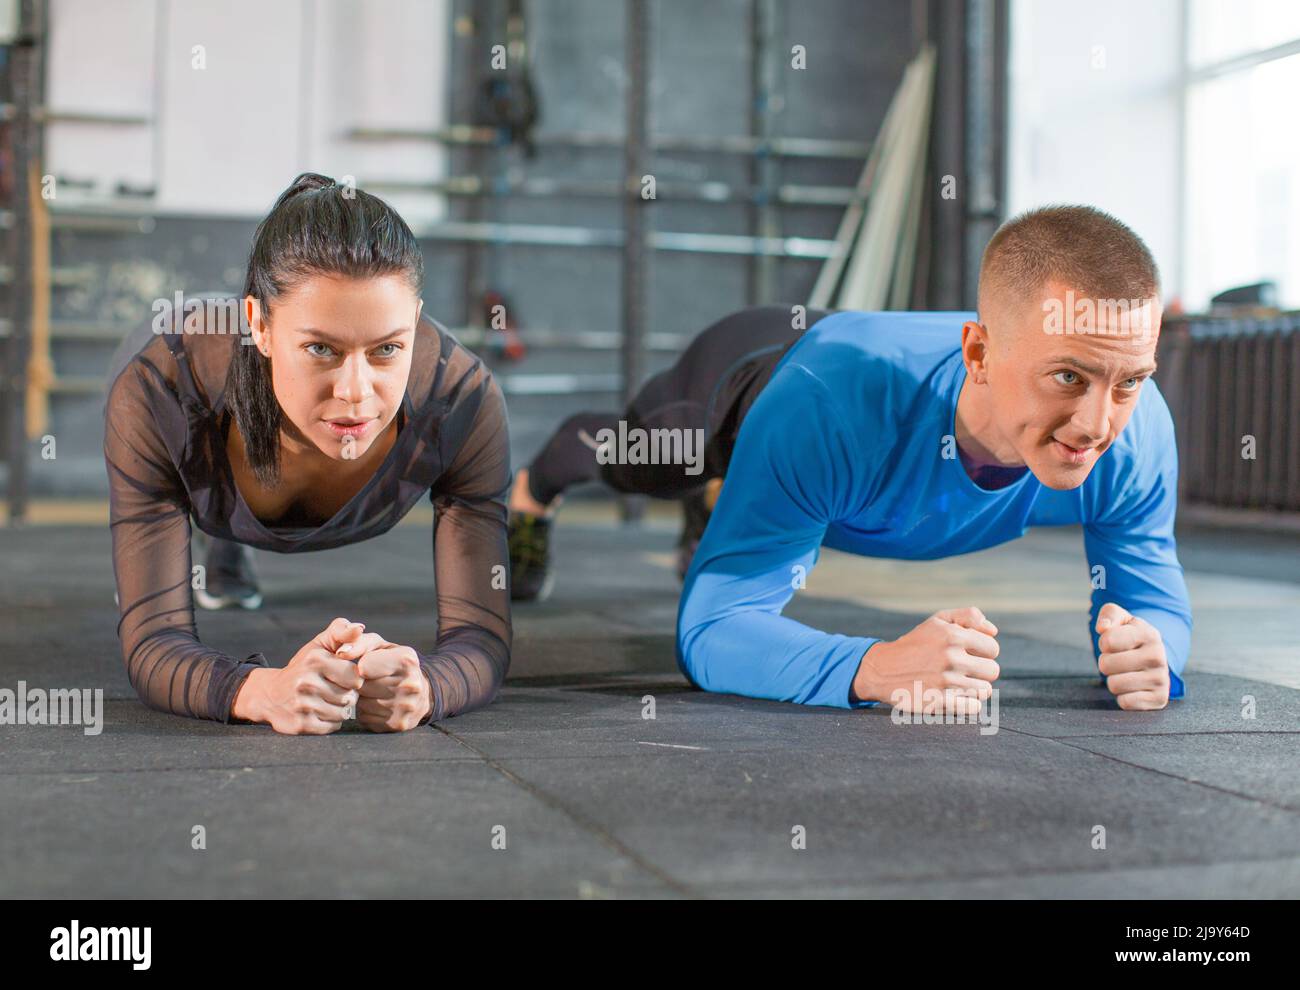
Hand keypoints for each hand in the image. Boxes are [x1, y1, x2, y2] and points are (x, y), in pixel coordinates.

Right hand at [232, 617, 379, 734]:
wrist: (270, 694)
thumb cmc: (303, 667)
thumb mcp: (319, 645)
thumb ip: (341, 632)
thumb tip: (360, 628)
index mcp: (315, 660)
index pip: (356, 677)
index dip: (353, 679)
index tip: (342, 677)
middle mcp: (306, 682)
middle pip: (350, 697)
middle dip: (346, 695)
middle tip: (332, 690)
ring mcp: (302, 705)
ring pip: (343, 713)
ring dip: (339, 709)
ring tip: (326, 701)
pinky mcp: (300, 725)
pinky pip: (332, 726)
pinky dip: (330, 721)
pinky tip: (319, 712)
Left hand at [340, 634, 432, 732]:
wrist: (421, 692)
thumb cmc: (392, 664)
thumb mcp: (380, 646)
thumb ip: (358, 642)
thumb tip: (341, 653)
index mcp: (407, 660)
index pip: (364, 666)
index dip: (360, 666)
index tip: (366, 666)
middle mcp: (410, 684)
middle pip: (362, 686)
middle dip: (360, 682)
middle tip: (371, 680)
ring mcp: (406, 707)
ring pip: (362, 704)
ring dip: (362, 698)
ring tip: (374, 692)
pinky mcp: (398, 724)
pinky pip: (366, 718)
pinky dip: (366, 712)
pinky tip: (378, 705)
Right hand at [852, 606, 999, 715]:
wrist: (882, 669)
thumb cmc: (915, 644)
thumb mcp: (938, 621)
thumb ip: (968, 616)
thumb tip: (994, 631)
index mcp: (953, 635)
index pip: (993, 648)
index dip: (983, 651)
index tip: (969, 654)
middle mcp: (951, 658)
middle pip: (993, 671)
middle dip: (981, 671)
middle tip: (963, 670)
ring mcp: (946, 682)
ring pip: (985, 691)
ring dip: (974, 688)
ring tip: (957, 683)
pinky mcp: (939, 702)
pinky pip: (974, 707)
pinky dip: (967, 703)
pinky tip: (953, 695)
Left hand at [1096, 603, 1169, 709]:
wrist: (1153, 658)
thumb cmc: (1130, 636)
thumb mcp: (1121, 619)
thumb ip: (1109, 615)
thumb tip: (1103, 627)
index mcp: (1149, 634)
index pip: (1107, 641)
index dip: (1104, 643)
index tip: (1113, 643)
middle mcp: (1159, 657)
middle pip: (1106, 665)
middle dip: (1106, 662)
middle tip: (1118, 660)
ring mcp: (1161, 679)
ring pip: (1114, 685)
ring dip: (1113, 679)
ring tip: (1126, 672)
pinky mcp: (1159, 699)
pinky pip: (1125, 702)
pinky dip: (1123, 696)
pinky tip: (1133, 686)